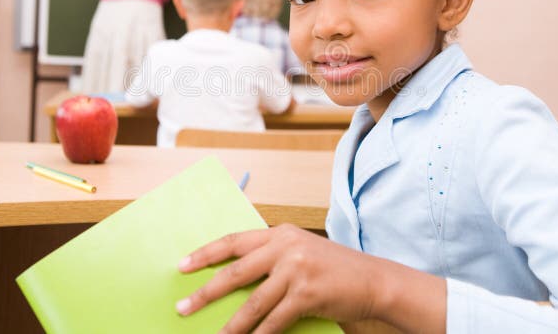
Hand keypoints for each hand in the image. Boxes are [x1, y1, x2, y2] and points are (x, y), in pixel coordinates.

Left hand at [176, 224, 388, 332]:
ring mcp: (296, 270)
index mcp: (281, 234)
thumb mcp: (302, 252)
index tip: (182, 266)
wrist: (374, 280)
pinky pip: (274, 321)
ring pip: (252, 303)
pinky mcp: (306, 294)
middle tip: (183, 307)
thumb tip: (234, 279)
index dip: (205, 254)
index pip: (234, 241)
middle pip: (235, 272)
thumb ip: (273, 259)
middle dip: (205, 292)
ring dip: (230, 325)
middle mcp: (286, 247)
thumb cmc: (336, 269)